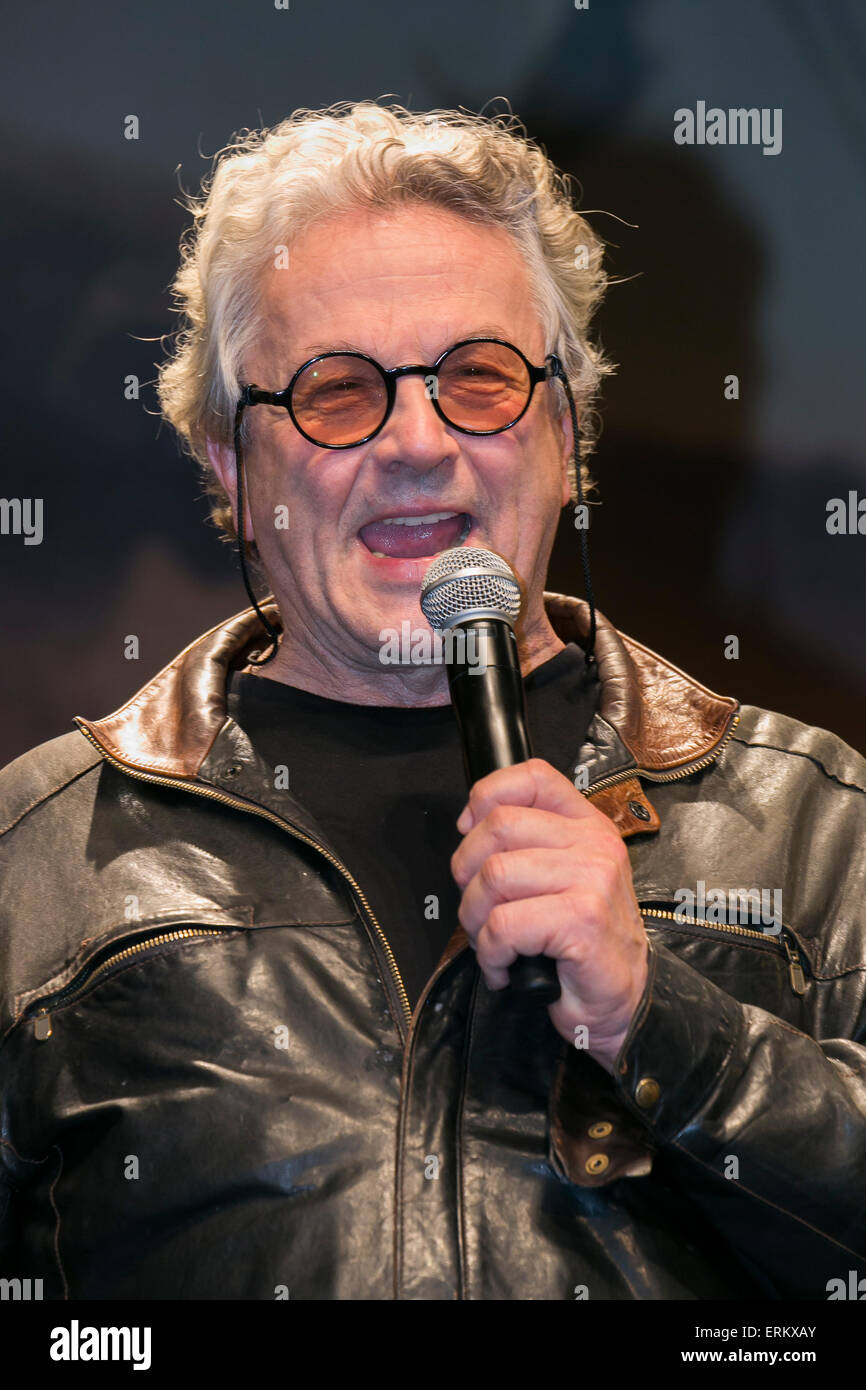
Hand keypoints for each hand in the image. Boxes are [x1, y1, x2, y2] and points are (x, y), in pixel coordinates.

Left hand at [451, 758, 648, 1072]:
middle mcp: (594, 845)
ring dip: (476, 920)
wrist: (625, 1002)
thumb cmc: (584, 945)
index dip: (486, 796)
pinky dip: (491, 954)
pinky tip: (505, 969)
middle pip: (498, 826)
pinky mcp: (582, 919)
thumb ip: (527, 844)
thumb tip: (469, 824)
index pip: (533, 776)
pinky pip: (503, 925)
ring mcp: (592, 879)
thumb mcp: (561, 880)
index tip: (471, 833)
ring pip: (494, 876)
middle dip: (468, 875)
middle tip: (480, 912)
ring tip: (493, 945)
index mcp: (587, 826)